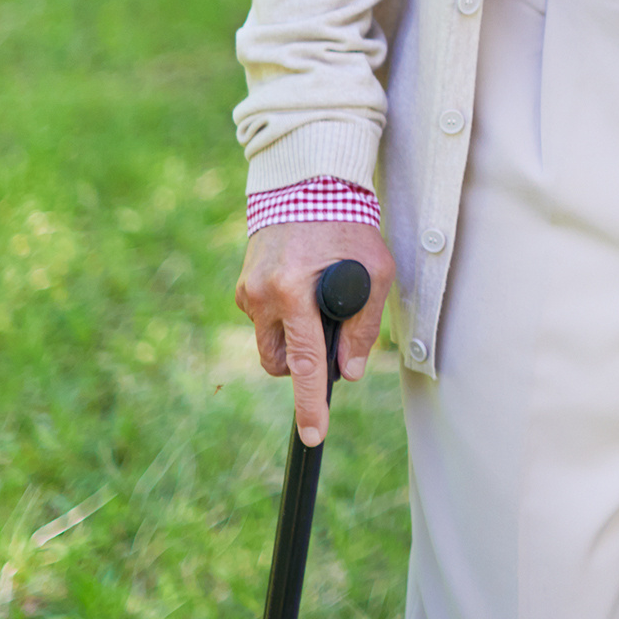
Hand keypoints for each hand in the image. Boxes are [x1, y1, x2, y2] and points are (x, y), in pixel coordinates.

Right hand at [235, 220, 395, 444]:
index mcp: (293, 292)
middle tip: (330, 335)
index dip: (309, 402)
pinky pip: (265, 318)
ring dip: (294, 336)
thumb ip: (363, 326)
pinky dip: (285, 315)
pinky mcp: (244, 284)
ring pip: (271, 341)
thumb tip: (348, 372)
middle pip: (279, 362)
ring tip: (318, 300)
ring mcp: (248, 290)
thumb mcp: (375, 272)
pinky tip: (304, 284)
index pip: (302, 362)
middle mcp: (262, 295)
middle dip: (301, 363)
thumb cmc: (348, 226)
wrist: (308, 184)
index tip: (313, 434)